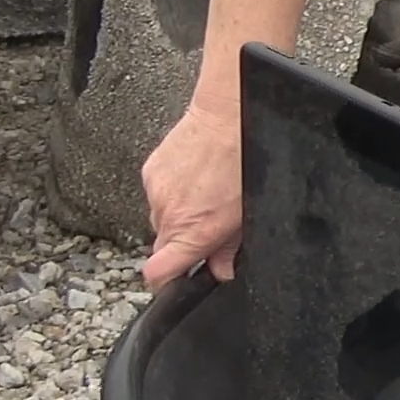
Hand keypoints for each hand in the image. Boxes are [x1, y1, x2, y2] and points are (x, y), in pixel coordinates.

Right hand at [140, 89, 243, 287]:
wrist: (229, 117)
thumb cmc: (247, 162)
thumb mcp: (249, 214)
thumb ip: (231, 247)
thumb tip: (221, 269)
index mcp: (194, 230)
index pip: (158, 273)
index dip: (166, 282)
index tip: (175, 281)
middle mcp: (169, 214)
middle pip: (165, 243)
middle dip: (184, 239)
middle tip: (209, 223)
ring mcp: (156, 192)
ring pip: (162, 217)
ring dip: (179, 213)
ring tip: (205, 193)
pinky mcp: (150, 171)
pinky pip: (158, 192)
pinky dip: (173, 190)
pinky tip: (195, 177)